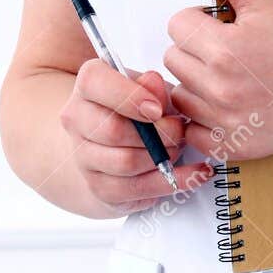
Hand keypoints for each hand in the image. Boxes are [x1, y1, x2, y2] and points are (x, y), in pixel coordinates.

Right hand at [58, 59, 214, 215]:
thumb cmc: (139, 108)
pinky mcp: (100, 188)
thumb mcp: (151, 89)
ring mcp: (84, 157)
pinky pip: (138, 189)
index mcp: (88, 85)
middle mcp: (77, 120)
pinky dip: (173, 181)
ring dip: (162, 156)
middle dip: (157, 132)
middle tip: (180, 130)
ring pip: (125, 162)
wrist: (117, 145)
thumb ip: (153, 85)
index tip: (158, 108)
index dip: (129, 96)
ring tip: (180, 147)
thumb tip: (153, 83)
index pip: (95, 83)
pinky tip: (195, 173)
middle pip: (112, 130)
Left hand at [164, 0, 272, 161]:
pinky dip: (206, 121)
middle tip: (236, 48)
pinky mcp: (238, 149)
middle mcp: (222, 90)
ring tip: (235, 76)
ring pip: (180, 96)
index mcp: (225, 49)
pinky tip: (235, 104)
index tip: (229, 24)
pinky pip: (194, 133)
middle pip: (174, 59)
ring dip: (198, 84)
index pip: (177, 24)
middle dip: (198, 49)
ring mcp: (228, 123)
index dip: (202, 19)